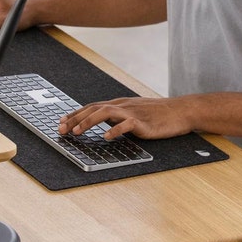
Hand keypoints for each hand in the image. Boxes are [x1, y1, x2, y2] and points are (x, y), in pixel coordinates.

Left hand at [58, 96, 191, 139]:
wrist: (180, 111)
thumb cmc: (158, 115)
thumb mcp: (133, 113)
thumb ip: (118, 117)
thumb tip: (102, 125)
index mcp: (119, 104)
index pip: (92, 106)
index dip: (75, 114)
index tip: (61, 121)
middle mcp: (122, 106)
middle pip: (94, 108)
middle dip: (75, 118)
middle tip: (61, 128)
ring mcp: (132, 112)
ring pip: (105, 112)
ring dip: (89, 121)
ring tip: (77, 131)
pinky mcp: (143, 122)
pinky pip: (126, 124)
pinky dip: (115, 130)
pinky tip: (106, 136)